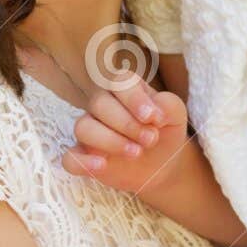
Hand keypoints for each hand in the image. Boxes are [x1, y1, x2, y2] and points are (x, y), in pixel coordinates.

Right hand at [60, 76, 190, 198]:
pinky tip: (102, 165)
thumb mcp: (176, 114)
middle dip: (127, 124)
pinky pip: (70, 157)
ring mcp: (90, 131)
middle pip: (99, 103)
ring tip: (136, 152)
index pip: (117, 81)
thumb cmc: (165, 130)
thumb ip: (168, 104)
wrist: (162, 163)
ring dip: (110, 141)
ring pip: (83, 127)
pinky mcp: (84, 157)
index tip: (152, 118)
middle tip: (151, 139)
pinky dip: (82, 162)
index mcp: (124, 89)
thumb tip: (152, 110)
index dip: (133, 98)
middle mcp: (102, 106)